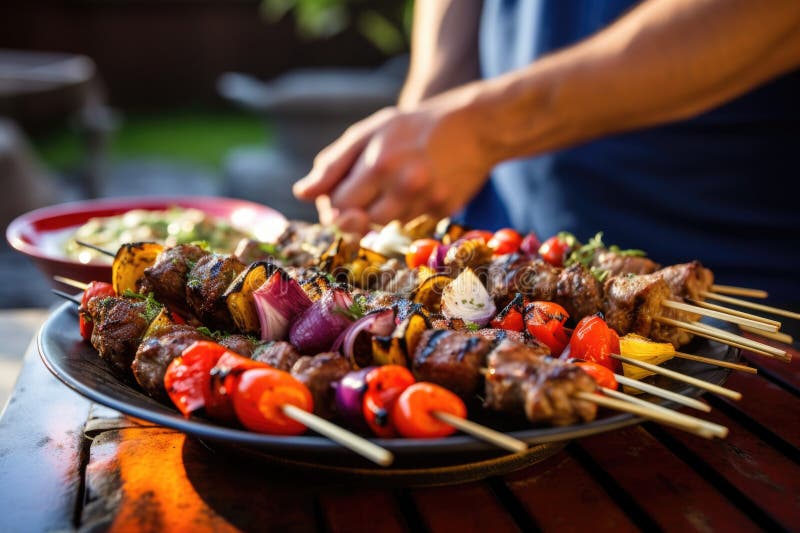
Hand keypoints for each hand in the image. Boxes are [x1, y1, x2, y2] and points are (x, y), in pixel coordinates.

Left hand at [293, 86, 493, 226]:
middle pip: (358, 222)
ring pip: (385, 224)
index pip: (337, 207)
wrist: (475, 125)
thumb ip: (332, 165)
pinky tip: (421, 185)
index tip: (339, 195)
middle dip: (353, 212)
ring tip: (397, 181)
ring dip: (381, 210)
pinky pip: (412, 222)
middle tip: (364, 191)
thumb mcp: (369, 133)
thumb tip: (301, 194)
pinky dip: (408, 209)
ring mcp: (426, 201)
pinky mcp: (444, 211)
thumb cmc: (413, 127)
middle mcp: (403, 186)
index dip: (333, 205)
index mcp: (378, 164)